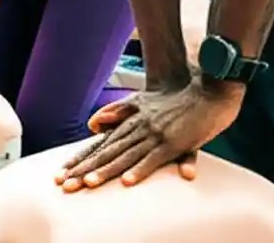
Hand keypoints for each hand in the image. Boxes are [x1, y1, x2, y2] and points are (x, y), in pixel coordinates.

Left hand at [56, 79, 244, 191]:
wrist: (207, 90)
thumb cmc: (177, 98)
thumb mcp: (143, 101)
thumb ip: (118, 111)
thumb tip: (92, 125)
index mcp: (131, 121)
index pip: (101, 143)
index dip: (82, 158)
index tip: (65, 171)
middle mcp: (139, 127)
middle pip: (108, 151)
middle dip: (87, 168)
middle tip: (67, 183)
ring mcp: (155, 135)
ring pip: (126, 156)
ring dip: (108, 171)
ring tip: (89, 183)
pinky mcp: (173, 143)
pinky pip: (154, 159)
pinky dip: (141, 170)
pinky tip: (127, 181)